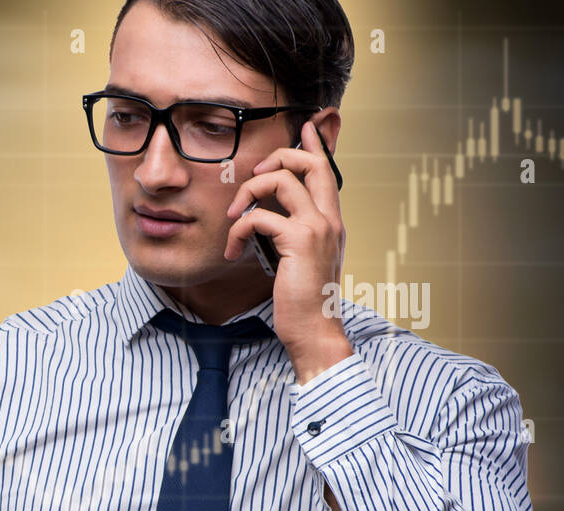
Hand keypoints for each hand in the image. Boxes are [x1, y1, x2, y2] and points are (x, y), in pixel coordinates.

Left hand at [223, 121, 353, 383]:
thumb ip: (292, 236)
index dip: (314, 146)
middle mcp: (330, 219)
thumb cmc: (303, 302)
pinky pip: (259, 217)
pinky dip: (238, 231)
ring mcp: (317, 227)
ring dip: (247, 194)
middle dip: (278, 157)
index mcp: (331, 222)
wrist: (315, 330)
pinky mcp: (299, 241)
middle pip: (308, 164)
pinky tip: (233, 252)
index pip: (326, 172)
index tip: (306, 126)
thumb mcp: (301, 262)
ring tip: (232, 219)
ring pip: (281, 181)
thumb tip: (270, 221)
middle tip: (253, 175)